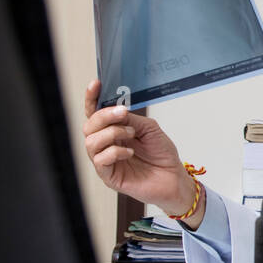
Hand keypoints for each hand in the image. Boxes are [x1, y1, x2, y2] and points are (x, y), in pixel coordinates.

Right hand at [82, 79, 196, 218]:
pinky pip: (100, 160)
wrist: (174, 177)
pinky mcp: (109, 176)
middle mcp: (106, 145)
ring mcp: (106, 161)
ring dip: (112, 133)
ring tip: (131, 134)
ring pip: (91, 142)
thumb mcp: (149, 128)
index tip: (95, 84)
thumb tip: (116, 111)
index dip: (91, 98)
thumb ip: (131, 118)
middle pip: (89, 126)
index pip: (94, 113)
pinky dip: (115, 152)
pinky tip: (129, 152)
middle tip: (122, 113)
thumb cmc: (162, 155)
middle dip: (104, 116)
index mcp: (113, 131)